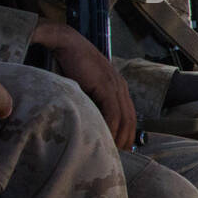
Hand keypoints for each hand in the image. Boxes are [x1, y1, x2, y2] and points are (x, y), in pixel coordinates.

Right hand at [32, 21, 135, 147]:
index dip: (128, 132)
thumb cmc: (71, 63)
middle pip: (131, 118)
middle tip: (120, 154)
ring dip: (120, 135)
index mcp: (117, 87)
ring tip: (113, 149)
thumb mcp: (85, 85)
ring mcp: (115, 85)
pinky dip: (112, 125)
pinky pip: (113, 110)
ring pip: (125, 117)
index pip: (128, 114)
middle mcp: (120, 86)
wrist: (66, 43)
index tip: (123, 147)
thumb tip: (88, 119)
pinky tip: (107, 136)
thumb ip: (91, 99)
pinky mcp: (106, 85)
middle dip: (127, 138)